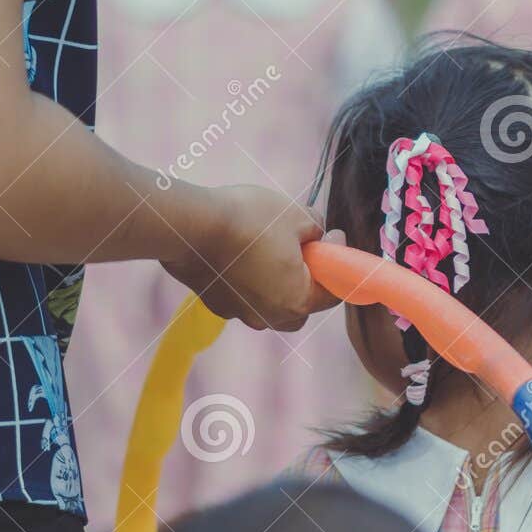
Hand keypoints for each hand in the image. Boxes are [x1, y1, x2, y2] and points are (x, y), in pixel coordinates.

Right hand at [162, 186, 341, 331]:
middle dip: (308, 280)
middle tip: (305, 248)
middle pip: (302, 305)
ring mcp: (240, 313)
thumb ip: (315, 226)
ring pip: (271, 303)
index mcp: (298, 300)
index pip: (334, 291)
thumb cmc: (249, 220)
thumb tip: (316, 231)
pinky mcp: (216, 304)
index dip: (340, 261)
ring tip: (270, 248)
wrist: (190, 226)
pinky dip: (249, 279)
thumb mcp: (296, 214)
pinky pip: (243, 296)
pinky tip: (241, 252)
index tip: (335, 235)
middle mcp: (270, 317)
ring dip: (277, 281)